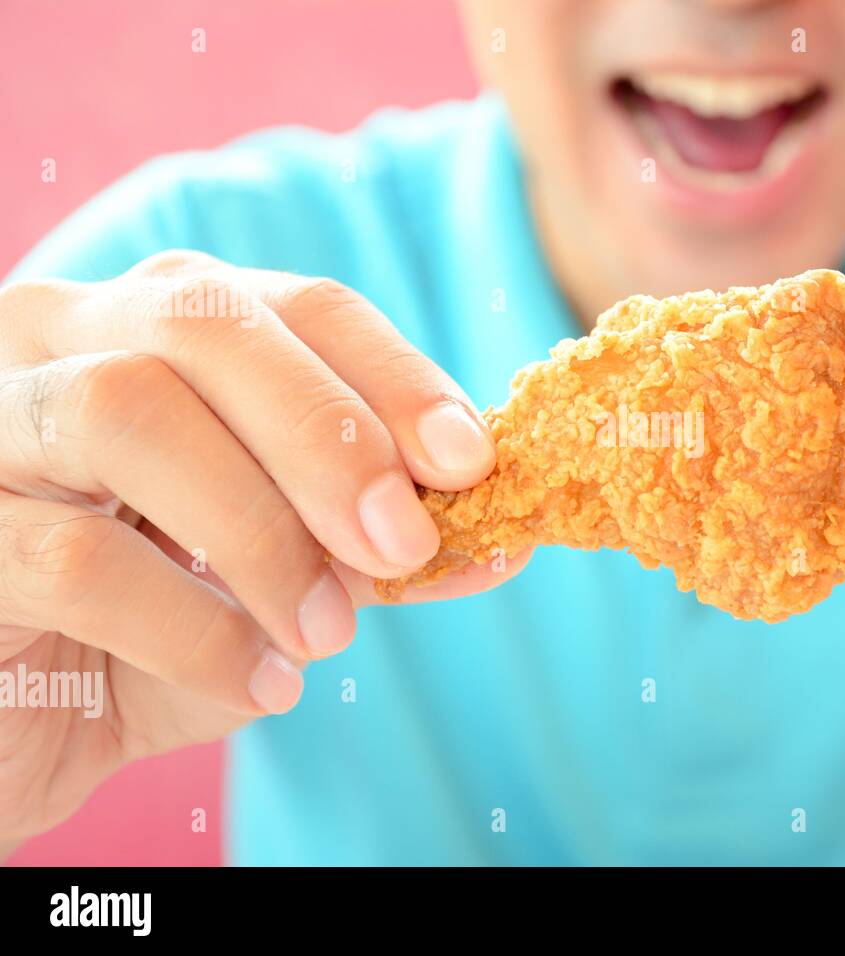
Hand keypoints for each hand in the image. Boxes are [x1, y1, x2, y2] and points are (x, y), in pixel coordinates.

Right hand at [0, 250, 527, 842]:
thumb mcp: (284, 580)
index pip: (297, 306)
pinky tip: (259, 681)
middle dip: (329, 434)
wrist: (19, 724)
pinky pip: (73, 556)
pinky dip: (195, 626)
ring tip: (328, 635)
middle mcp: (59, 337)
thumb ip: (373, 549)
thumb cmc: (152, 631)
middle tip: (404, 543)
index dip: (394, 374)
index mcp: (161, 328)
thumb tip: (500, 539)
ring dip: (261, 532)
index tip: (470, 462)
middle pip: (205, 322)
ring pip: (128, 410)